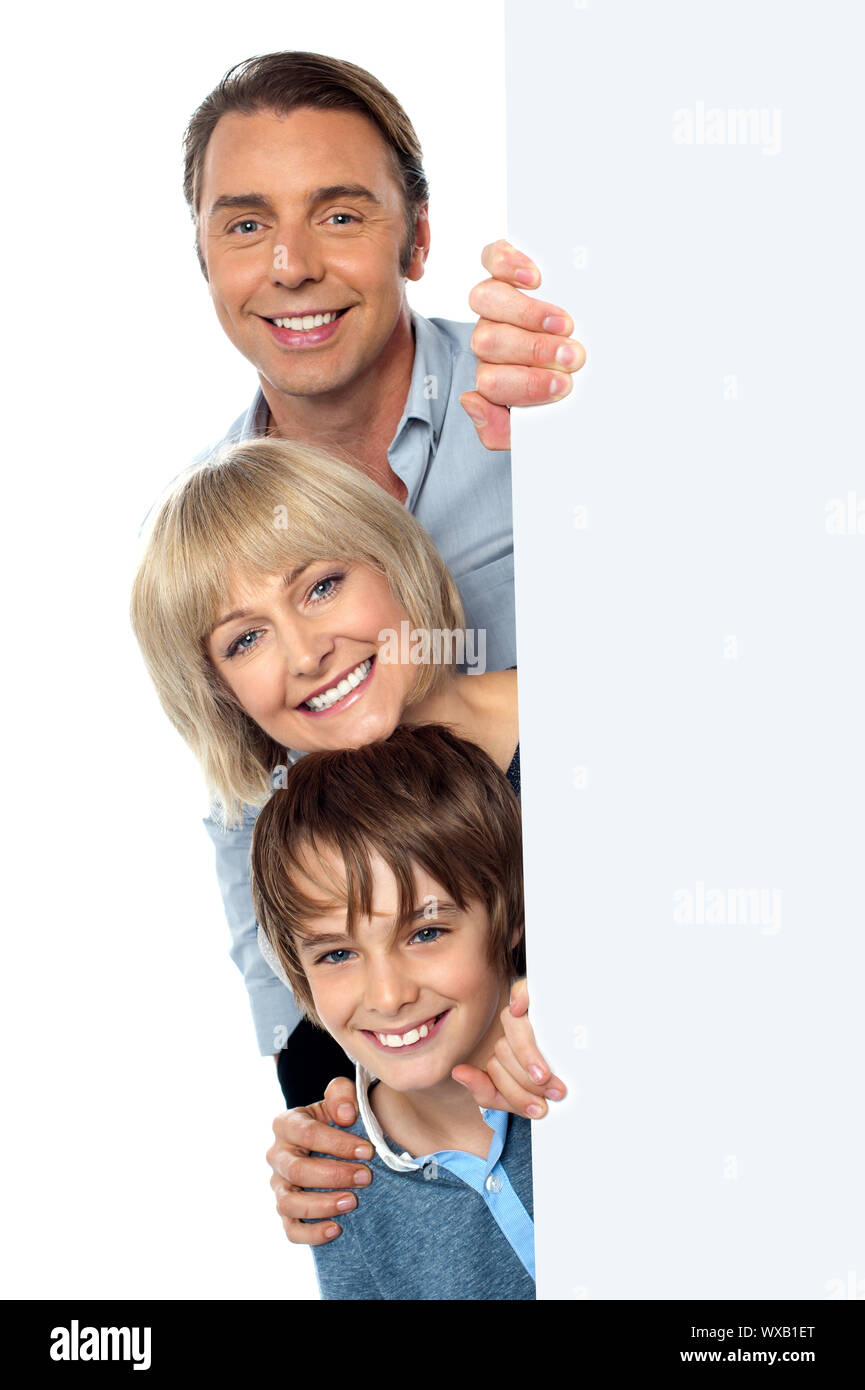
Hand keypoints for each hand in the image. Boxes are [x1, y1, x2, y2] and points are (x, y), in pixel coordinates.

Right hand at [267, 1075, 373, 1244]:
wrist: (334, 1144)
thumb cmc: (337, 1120)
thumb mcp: (340, 1099)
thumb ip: (342, 1094)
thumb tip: (346, 1114)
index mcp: (286, 1124)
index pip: (307, 1134)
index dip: (338, 1143)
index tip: (367, 1151)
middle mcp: (277, 1156)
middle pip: (297, 1171)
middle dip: (334, 1176)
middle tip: (366, 1177)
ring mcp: (278, 1186)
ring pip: (289, 1203)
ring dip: (323, 1205)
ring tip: (352, 1202)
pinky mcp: (286, 1212)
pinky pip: (291, 1230)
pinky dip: (311, 1234)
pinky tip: (336, 1230)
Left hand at [451, 977, 566, 1117]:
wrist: (594, 1055)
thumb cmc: (558, 1074)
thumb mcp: (522, 1094)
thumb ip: (488, 1091)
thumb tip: (457, 1072)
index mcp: (503, 1055)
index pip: (494, 1071)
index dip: (513, 1093)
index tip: (538, 1109)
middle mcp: (509, 1033)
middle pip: (503, 1053)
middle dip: (526, 1080)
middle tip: (553, 1094)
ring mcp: (522, 1012)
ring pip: (513, 1031)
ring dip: (529, 1056)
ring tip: (550, 1076)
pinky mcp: (533, 992)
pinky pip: (521, 990)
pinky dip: (519, 998)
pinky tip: (520, 1009)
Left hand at [460, 239, 585, 449]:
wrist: (598, 353)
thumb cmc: (570, 388)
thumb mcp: (542, 421)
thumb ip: (501, 429)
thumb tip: (470, 402)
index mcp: (495, 376)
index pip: (490, 383)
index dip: (525, 384)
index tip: (564, 385)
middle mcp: (491, 339)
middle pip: (487, 341)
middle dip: (534, 351)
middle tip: (572, 356)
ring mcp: (496, 303)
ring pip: (486, 302)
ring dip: (527, 314)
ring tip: (564, 323)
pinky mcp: (506, 269)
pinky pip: (492, 258)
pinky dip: (509, 263)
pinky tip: (535, 278)